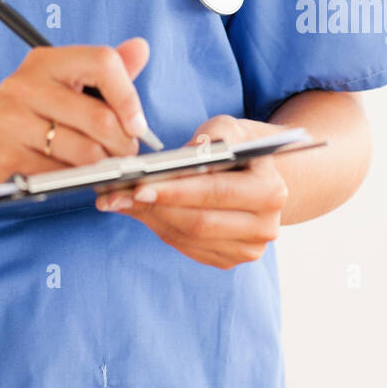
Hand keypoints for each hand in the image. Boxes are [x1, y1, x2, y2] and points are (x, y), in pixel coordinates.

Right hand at [0, 39, 151, 186]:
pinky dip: (76, 181)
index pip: (102, 62)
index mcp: (46, 60)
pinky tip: (71, 176)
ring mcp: (13, 118)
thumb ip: (106, 73)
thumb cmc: (29, 118)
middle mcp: (26, 83)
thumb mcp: (65, 87)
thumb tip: (141, 47)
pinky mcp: (7, 152)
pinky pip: (62, 174)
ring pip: (85, 151)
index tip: (138, 124)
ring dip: (104, 167)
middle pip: (98, 115)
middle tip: (127, 154)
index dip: (129, 95)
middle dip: (123, 143)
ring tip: (103, 167)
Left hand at [95, 113, 288, 267]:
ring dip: (148, 218)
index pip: (216, 193)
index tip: (139, 185)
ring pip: (187, 237)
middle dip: (154, 207)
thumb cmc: (236, 146)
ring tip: (115, 200)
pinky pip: (186, 246)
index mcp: (271, 190)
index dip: (176, 191)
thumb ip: (210, 136)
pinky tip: (135, 209)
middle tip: (115, 194)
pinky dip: (158, 226)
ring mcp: (247, 249)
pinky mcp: (228, 259)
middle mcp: (265, 226)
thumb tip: (178, 159)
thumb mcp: (228, 128)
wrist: (259, 175)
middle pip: (199, 222)